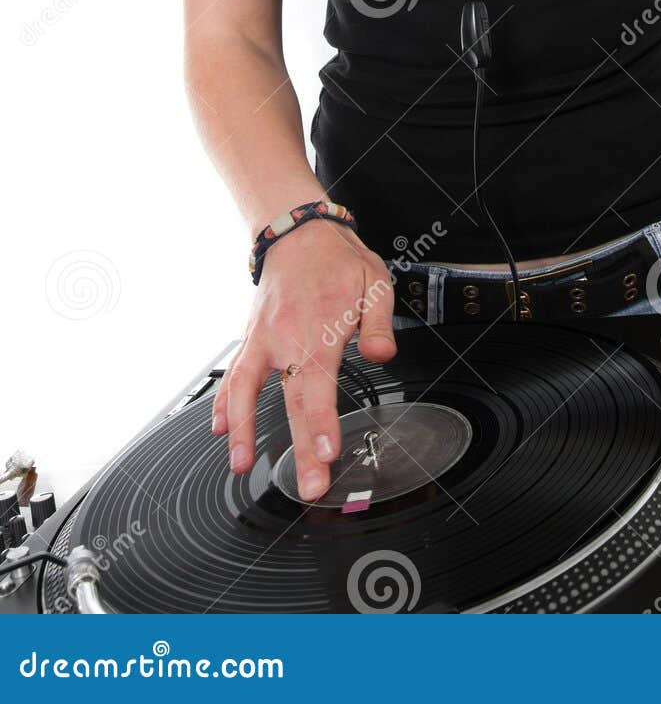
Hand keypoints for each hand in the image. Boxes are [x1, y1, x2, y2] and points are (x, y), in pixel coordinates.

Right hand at [211, 220, 396, 500]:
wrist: (298, 232)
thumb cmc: (338, 261)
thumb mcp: (375, 281)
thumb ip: (379, 321)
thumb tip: (383, 354)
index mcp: (322, 326)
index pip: (320, 382)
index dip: (321, 421)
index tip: (325, 453)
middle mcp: (287, 336)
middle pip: (292, 398)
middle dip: (298, 446)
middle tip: (308, 486)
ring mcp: (264, 339)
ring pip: (247, 389)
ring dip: (242, 429)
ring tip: (240, 465)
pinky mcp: (251, 339)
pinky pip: (234, 374)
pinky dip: (224, 402)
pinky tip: (218, 429)